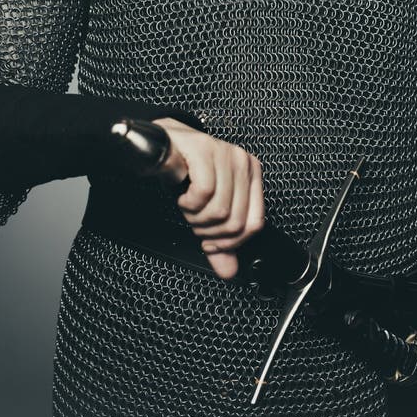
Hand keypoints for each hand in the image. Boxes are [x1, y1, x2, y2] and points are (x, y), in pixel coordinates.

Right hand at [153, 118, 264, 279]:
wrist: (162, 145)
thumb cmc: (186, 174)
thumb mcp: (206, 211)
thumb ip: (219, 240)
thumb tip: (229, 271)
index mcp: (251, 175)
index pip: (254, 223)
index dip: (231, 242)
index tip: (211, 243)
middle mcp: (243, 163)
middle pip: (236, 221)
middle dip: (209, 232)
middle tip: (195, 222)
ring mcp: (226, 154)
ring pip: (220, 210)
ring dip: (196, 218)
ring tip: (188, 206)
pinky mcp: (205, 150)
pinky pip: (204, 193)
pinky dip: (188, 203)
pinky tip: (183, 195)